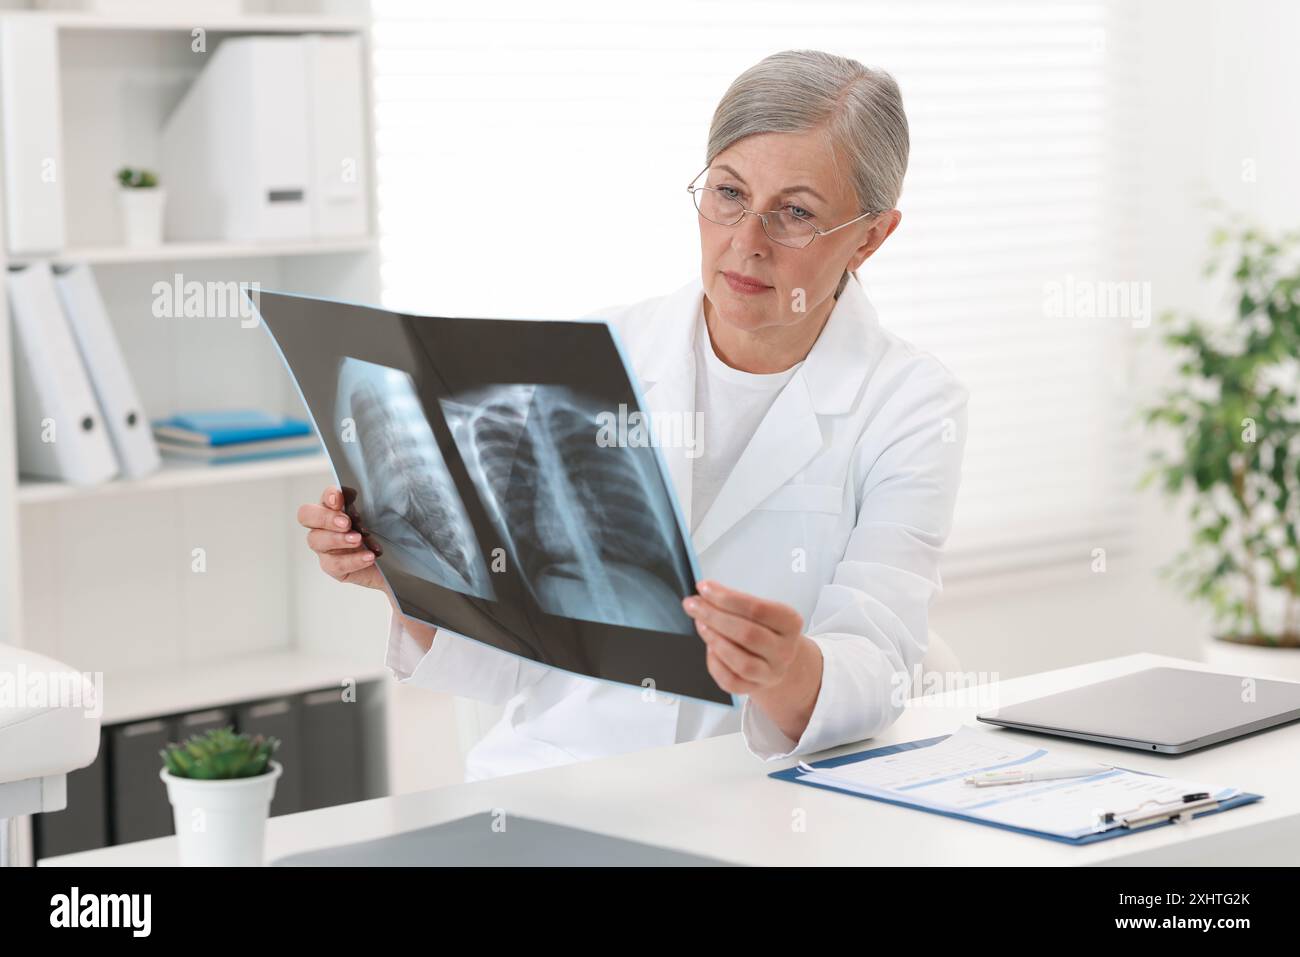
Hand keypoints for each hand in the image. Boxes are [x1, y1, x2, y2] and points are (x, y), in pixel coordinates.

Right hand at [297, 485, 385, 590]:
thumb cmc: (387, 535)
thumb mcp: (385, 515)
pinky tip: (369, 557)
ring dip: (337, 539)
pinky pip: (335, 564)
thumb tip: (368, 490)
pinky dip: (352, 559)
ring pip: (316, 540)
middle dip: (325, 517)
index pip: (325, 496)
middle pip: (307, 516)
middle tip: (346, 523)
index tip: (339, 498)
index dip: (329, 495)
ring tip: (358, 540)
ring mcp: (326, 547)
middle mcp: (325, 525)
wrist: (398, 563)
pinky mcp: (333, 567)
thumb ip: (375, 501)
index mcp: (336, 508)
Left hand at [682, 579, 822, 741]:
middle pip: (748, 634)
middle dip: (715, 616)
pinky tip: (709, 648)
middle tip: (693, 605)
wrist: (776, 655)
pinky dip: (715, 663)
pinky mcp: (756, 687)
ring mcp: (771, 672)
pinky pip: (731, 681)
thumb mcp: (759, 609)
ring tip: (700, 624)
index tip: (705, 588)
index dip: (727, 598)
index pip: (758, 609)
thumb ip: (734, 601)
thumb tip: (705, 592)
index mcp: (790, 623)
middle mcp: (785, 650)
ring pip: (741, 662)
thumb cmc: (764, 627)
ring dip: (714, 640)